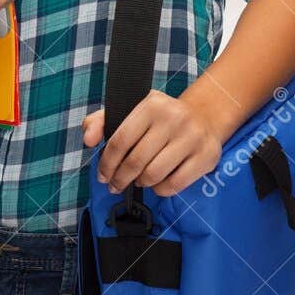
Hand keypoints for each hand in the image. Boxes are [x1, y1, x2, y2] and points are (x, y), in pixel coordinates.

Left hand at [83, 91, 224, 197]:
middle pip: (135, 161)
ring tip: (140, 179)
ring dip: (141, 183)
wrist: (205, 116)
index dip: (106, 163)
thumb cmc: (161, 118)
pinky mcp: (206, 156)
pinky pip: (173, 185)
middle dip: (120, 179)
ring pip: (153, 175)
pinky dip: (160, 189)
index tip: (103, 175)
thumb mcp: (132, 110)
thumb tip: (88, 140)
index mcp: (153, 104)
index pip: (120, 140)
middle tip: (116, 184)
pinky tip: (158, 182)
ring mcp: (192, 137)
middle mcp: (174, 118)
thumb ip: (101, 121)